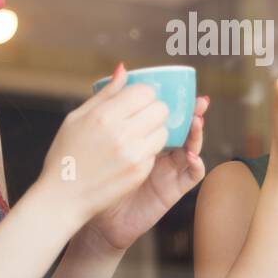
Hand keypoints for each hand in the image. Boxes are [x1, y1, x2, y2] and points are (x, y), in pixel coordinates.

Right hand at [39, 64, 168, 223]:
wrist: (62, 197)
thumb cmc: (65, 155)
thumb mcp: (76, 118)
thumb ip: (105, 94)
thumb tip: (124, 69)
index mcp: (104, 115)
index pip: (144, 92)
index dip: (143, 94)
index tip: (136, 101)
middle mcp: (121, 133)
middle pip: (160, 109)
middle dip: (154, 110)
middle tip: (141, 118)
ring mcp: (133, 154)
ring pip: (164, 131)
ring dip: (155, 131)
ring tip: (137, 137)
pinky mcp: (139, 172)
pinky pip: (156, 152)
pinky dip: (149, 151)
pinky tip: (132, 155)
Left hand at [86, 94, 209, 250]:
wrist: (80, 209)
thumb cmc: (87, 172)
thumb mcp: (97, 132)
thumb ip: (109, 102)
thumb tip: (122, 68)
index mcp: (140, 134)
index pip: (163, 112)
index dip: (172, 99)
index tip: (174, 87)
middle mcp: (158, 149)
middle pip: (183, 126)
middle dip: (192, 112)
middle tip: (195, 101)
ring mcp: (167, 168)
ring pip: (192, 146)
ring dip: (197, 133)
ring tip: (196, 120)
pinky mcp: (171, 189)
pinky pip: (191, 175)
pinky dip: (196, 164)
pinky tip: (191, 155)